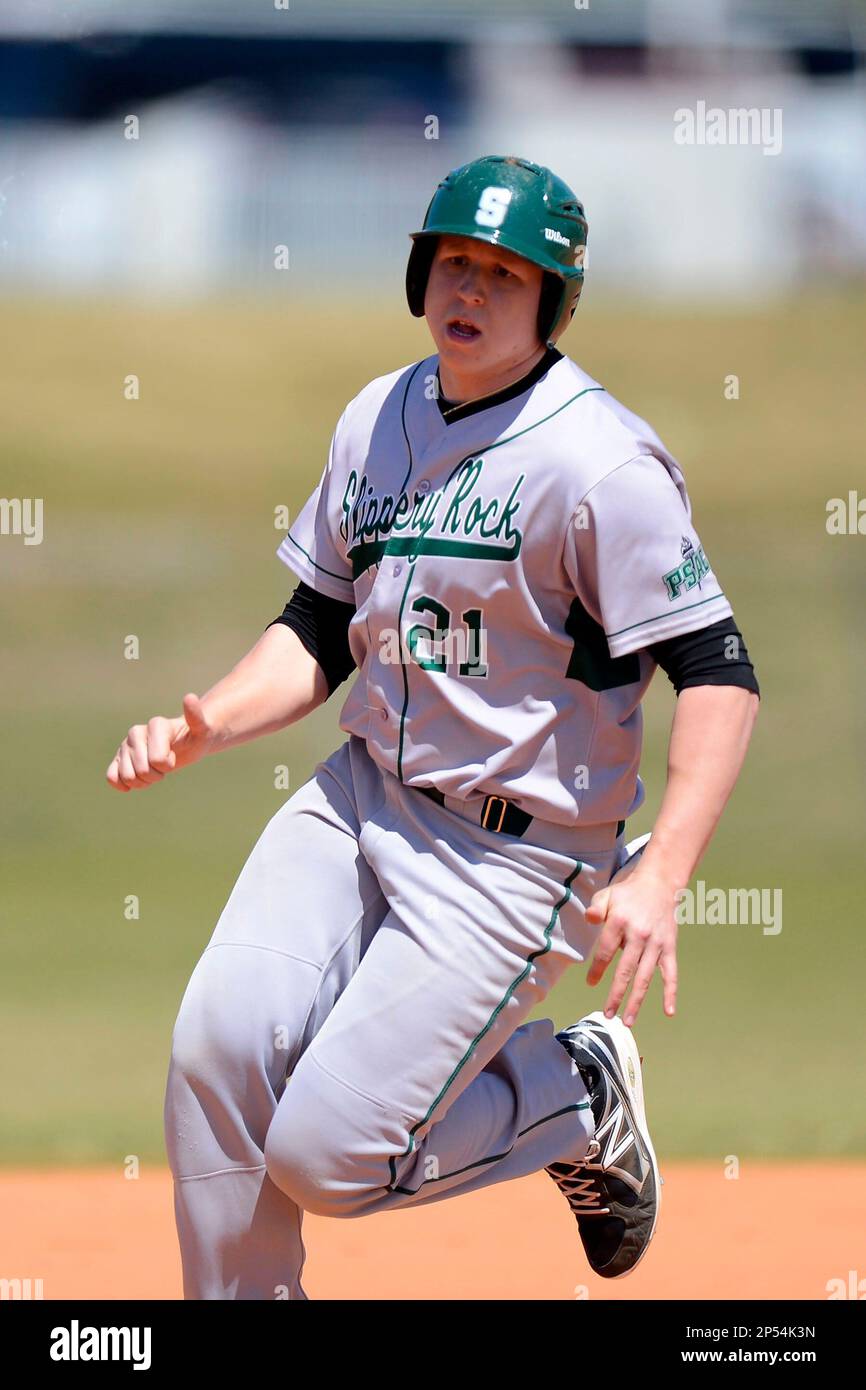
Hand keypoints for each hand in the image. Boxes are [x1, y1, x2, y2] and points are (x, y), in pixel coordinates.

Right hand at [106, 693, 215, 791]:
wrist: (185, 745)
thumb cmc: (194, 739)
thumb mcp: (202, 731)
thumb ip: (197, 717)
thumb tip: (189, 696)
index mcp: (154, 725)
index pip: (157, 759)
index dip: (168, 764)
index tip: (174, 755)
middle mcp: (136, 732)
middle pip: (142, 771)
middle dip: (157, 774)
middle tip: (166, 764)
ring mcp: (124, 745)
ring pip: (127, 777)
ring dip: (144, 781)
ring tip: (154, 770)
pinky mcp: (118, 758)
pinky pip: (111, 777)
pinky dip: (123, 785)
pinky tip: (136, 781)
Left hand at [585, 864, 678, 1026]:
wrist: (660, 884)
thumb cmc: (628, 894)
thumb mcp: (608, 895)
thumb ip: (597, 908)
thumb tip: (589, 919)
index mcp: (621, 922)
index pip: (605, 952)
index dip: (597, 970)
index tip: (591, 983)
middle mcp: (640, 935)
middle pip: (626, 970)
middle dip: (616, 995)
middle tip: (607, 1014)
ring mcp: (656, 944)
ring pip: (645, 977)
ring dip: (637, 1000)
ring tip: (628, 1021)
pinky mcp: (670, 948)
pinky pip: (671, 974)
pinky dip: (670, 993)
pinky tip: (669, 1012)